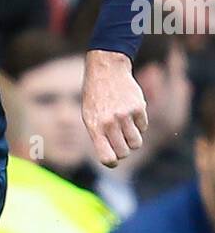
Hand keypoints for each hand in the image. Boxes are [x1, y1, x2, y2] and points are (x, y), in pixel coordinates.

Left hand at [82, 50, 147, 166]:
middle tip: (119, 141)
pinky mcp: (139, 107)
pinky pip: (143, 128)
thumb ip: (99, 136)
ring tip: (125, 129)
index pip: (107, 157)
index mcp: (95, 126)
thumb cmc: (95, 96)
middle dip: (123, 150)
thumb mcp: (89, 115)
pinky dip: (139, 125)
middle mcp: (110, 122)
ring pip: (136, 143)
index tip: (113, 160)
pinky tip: (130, 114)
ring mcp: (125, 115)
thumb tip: (112, 158)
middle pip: (124, 152)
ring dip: (132, 140)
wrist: (106, 70)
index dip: (112, 162)